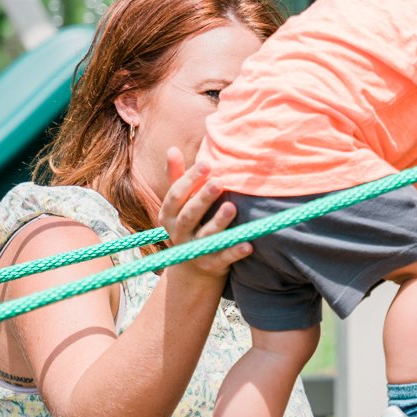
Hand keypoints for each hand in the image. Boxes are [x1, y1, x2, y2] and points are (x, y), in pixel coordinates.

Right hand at [157, 147, 251, 279]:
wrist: (192, 267)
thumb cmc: (189, 222)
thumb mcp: (179, 203)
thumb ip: (177, 177)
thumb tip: (171, 148)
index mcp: (168, 215)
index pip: (176, 195)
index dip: (190, 179)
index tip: (207, 163)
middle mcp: (178, 234)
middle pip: (189, 215)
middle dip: (203, 198)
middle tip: (219, 181)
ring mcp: (194, 250)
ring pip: (206, 236)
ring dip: (219, 222)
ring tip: (232, 206)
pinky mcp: (211, 265)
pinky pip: (223, 258)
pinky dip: (234, 251)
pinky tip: (248, 244)